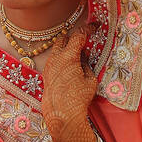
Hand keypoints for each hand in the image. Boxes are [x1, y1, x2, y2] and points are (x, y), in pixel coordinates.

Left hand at [40, 25, 97, 141]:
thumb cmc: (78, 99)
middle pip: (64, 38)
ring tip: (78, 53)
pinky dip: (62, 57)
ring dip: (67, 48)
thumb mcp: (90, 80)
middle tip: (85, 39)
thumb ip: (87, 64)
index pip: (78, 35)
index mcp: (68, 56)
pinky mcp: (46, 75)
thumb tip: (83, 58)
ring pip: (57, 49)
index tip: (95, 26)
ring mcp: (49, 66)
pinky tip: (70, 65)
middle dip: (74, 37)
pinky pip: (54, 60)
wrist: (61, 115)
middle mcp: (56, 58)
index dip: (88, 29)